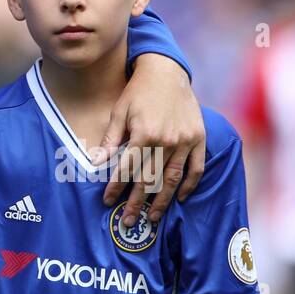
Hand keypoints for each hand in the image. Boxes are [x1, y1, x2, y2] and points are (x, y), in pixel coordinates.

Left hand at [96, 54, 204, 226]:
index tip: (107, 202)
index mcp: (143, 134)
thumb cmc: (138, 92)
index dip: (116, 187)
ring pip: (172, 179)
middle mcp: (166, 141)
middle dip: (136, 203)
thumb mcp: (119, 112)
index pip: (127, 169)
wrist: (166, 72)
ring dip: (162, 201)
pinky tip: (180, 198)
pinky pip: (195, 168)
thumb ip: (110, 139)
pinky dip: (189, 185)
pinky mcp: (199, 139)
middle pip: (149, 180)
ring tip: (151, 217)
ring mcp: (185, 141)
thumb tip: (95, 162)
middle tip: (127, 221)